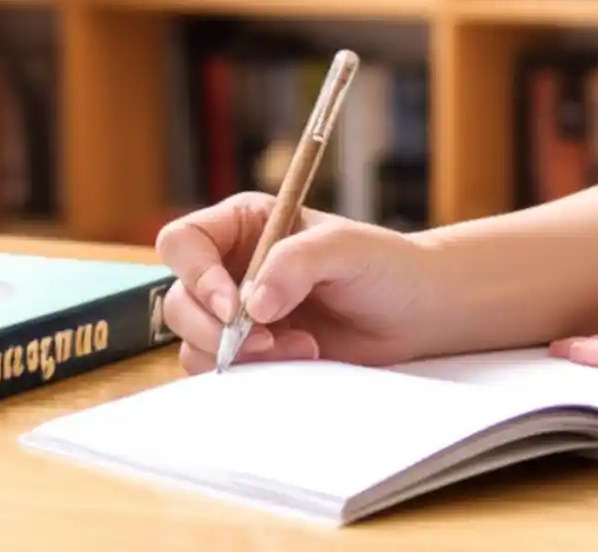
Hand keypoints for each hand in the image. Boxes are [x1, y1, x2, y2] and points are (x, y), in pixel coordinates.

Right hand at [155, 192, 435, 372]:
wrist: (417, 312)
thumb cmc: (386, 266)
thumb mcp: (346, 249)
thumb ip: (296, 263)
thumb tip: (252, 304)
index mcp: (244, 225)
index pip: (184, 243)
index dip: (196, 276)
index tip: (233, 308)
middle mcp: (231, 266)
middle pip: (179, 300)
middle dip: (215, 328)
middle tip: (267, 340)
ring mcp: (239, 313)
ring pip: (194, 340)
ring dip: (241, 354)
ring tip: (302, 347)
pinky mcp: (254, 351)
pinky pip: (222, 369)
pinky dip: (254, 372)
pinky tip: (302, 357)